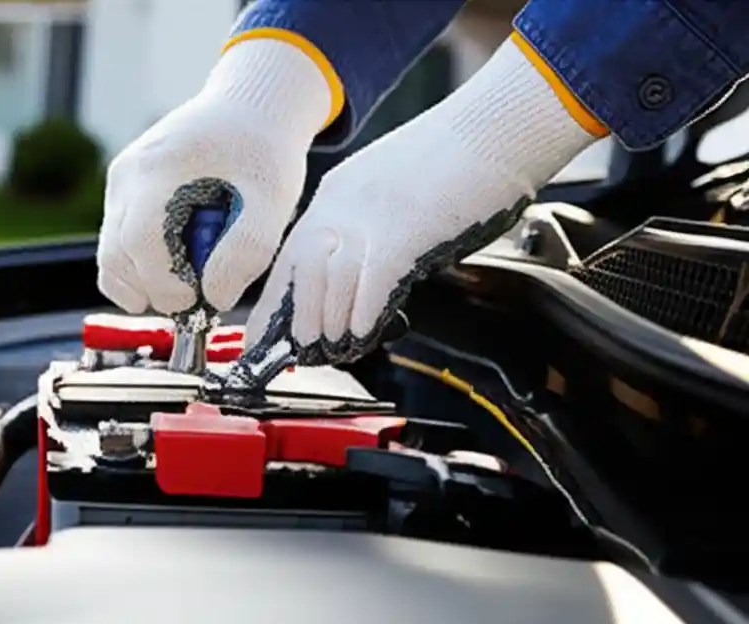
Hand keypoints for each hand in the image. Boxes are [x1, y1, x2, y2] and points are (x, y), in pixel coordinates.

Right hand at [96, 40, 332, 315]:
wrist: (249, 108)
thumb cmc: (264, 153)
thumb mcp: (273, 203)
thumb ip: (247, 252)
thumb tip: (215, 298)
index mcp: (160, 170)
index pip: (141, 241)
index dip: (163, 282)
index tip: (195, 300)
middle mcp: (128, 174)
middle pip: (116, 254)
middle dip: (152, 288)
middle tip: (194, 298)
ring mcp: (119, 181)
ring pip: (111, 253)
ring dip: (144, 281)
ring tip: (188, 280)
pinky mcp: (122, 190)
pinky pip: (117, 240)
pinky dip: (140, 265)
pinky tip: (174, 268)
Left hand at [245, 37, 597, 363]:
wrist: (500, 123)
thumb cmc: (462, 157)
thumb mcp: (394, 191)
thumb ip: (371, 228)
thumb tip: (362, 277)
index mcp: (340, 191)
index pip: (291, 254)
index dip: (279, 299)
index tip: (272, 332)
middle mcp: (346, 202)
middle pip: (302, 271)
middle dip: (299, 319)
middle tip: (305, 350)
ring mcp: (372, 215)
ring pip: (330, 282)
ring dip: (330, 325)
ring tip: (337, 349)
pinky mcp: (405, 231)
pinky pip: (372, 283)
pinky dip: (364, 315)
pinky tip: (364, 333)